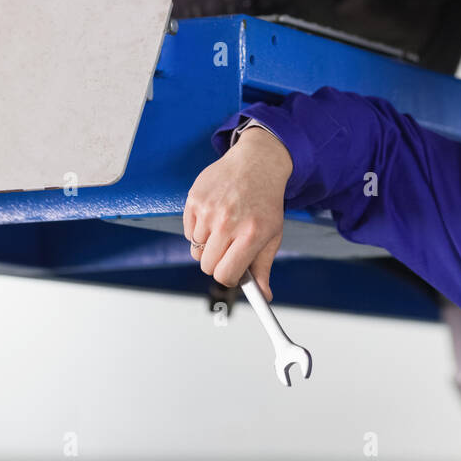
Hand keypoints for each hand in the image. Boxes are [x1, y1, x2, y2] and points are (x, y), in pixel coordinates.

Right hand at [184, 127, 293, 299]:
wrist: (256, 163)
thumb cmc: (265, 201)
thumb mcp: (272, 234)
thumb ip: (263, 268)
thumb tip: (264, 297)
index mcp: (250, 235)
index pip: (225, 275)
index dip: (229, 276)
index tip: (233, 271)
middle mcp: (228, 223)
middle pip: (207, 265)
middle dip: (217, 261)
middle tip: (228, 247)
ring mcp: (209, 210)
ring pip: (196, 250)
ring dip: (207, 245)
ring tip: (223, 227)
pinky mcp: (194, 200)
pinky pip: (188, 231)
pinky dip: (198, 229)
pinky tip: (214, 214)